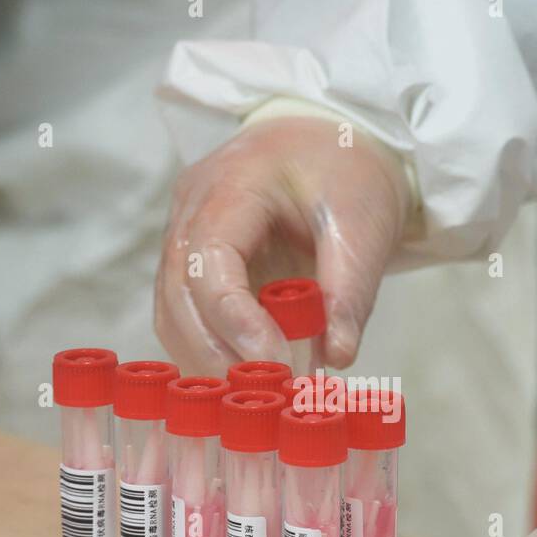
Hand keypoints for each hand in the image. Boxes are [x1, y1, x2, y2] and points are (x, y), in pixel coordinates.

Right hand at [154, 116, 410, 374]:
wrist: (332, 139)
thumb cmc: (347, 171)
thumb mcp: (364, 224)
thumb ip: (351, 290)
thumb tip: (337, 356)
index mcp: (231, 184)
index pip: (209, 262)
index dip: (235, 320)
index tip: (277, 364)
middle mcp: (191, 209)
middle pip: (178, 295)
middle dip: (217, 354)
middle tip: (266, 397)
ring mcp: (184, 235)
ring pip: (172, 313)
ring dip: (208, 361)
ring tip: (259, 396)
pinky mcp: (194, 264)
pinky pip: (186, 317)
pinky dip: (211, 353)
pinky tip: (246, 380)